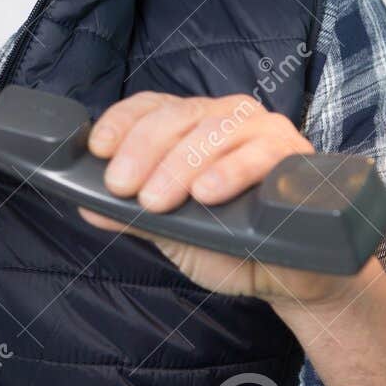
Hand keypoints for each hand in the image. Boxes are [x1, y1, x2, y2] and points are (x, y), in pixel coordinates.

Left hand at [80, 91, 360, 305]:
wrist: (299, 279)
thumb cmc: (236, 248)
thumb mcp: (177, 234)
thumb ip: (136, 218)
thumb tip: (86, 204)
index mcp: (195, 127)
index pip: (153, 106)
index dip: (122, 122)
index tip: (98, 150)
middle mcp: (229, 119)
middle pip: (180, 116)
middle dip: (144, 151)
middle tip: (121, 188)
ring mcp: (266, 132)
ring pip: (216, 131)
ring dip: (180, 164)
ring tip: (156, 200)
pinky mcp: (298, 157)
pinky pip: (262, 154)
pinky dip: (231, 171)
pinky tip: (207, 192)